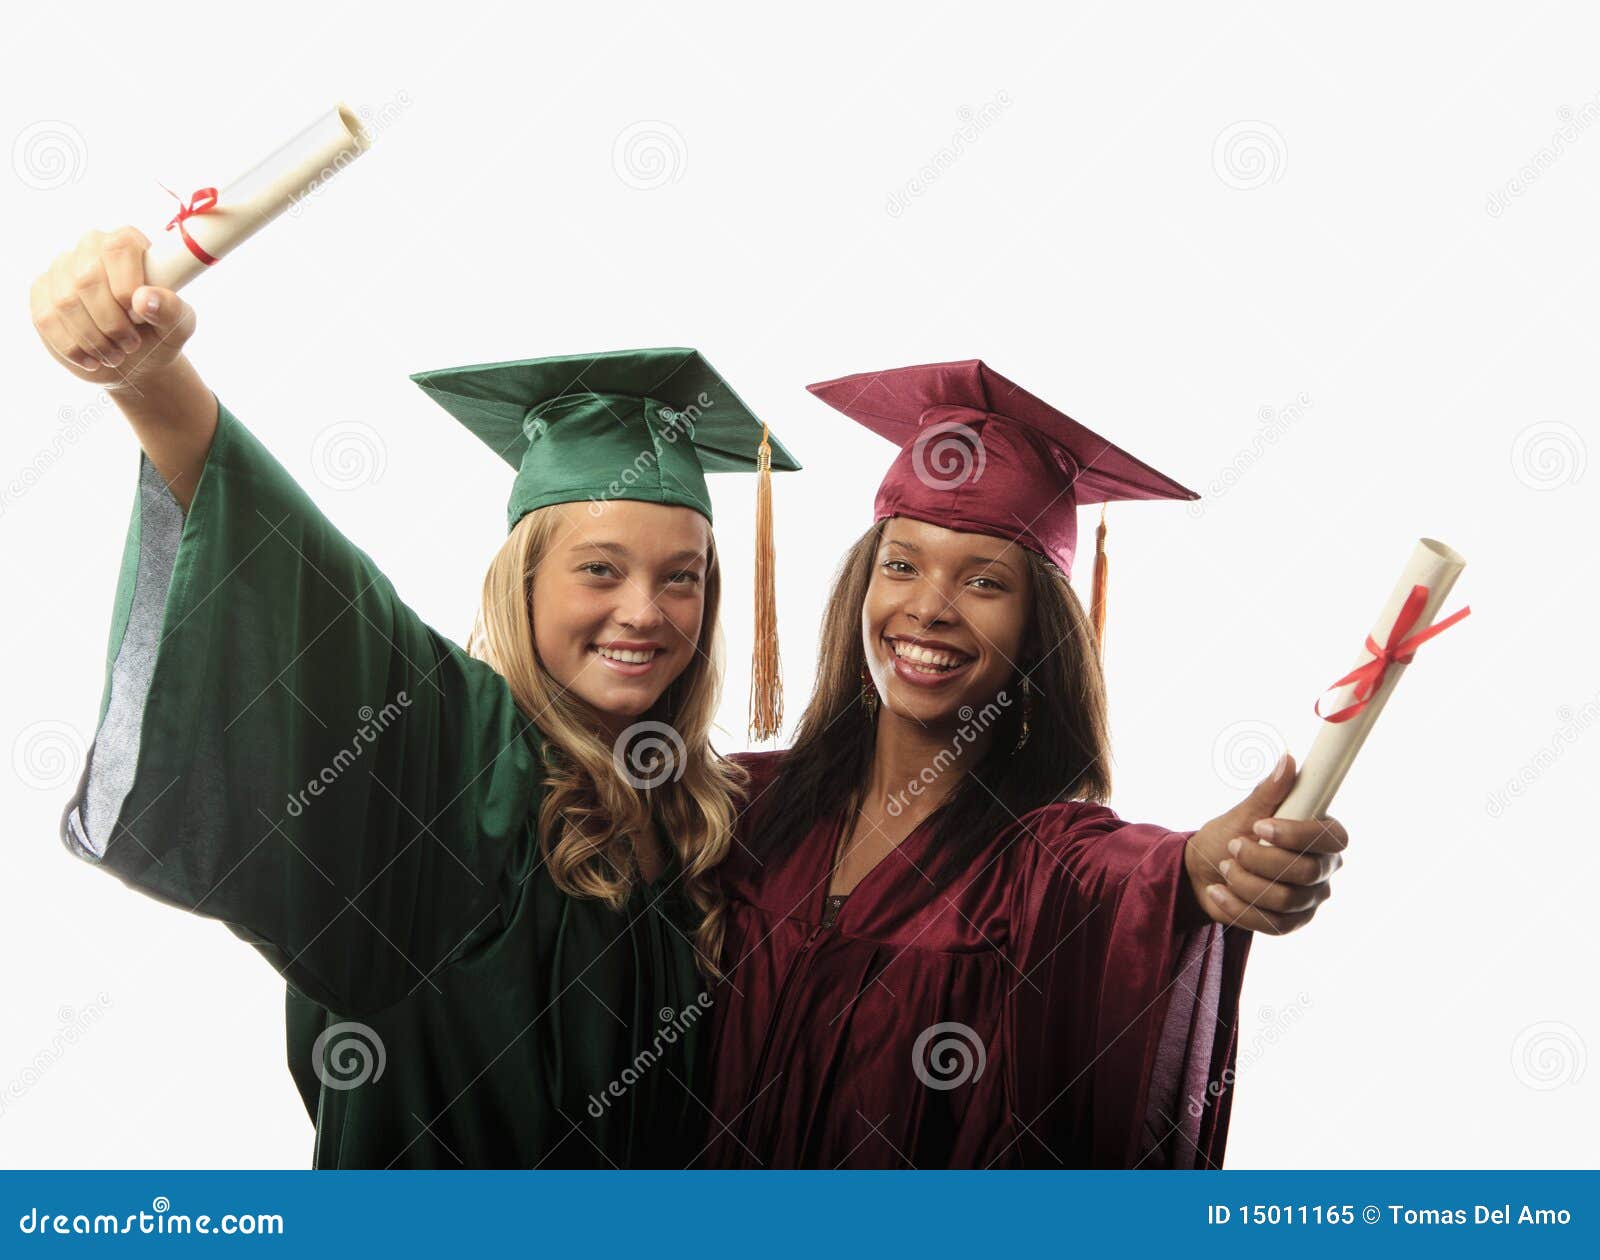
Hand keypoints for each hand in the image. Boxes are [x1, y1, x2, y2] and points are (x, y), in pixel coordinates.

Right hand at [29, 226, 195, 389]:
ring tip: (115, 355)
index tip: (139, 317)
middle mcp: (90, 247)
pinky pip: (46, 318)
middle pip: (87, 279)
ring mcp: (62, 269)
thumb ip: (170, 308)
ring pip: (65, 302)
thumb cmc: (161, 331)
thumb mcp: (180, 324)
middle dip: (111, 323)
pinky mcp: (42, 293)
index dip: (126, 286)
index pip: (118, 248)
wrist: (136, 357)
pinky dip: (72, 347)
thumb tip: (143, 299)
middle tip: (130, 345)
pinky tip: (92, 359)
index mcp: (128, 243)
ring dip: (92, 339)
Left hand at [1184, 753, 1346, 934]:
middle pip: (1306, 871)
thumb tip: (1288, 759)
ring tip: (1224, 867)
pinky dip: (1238, 906)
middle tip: (1233, 847)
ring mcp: (1308, 899)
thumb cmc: (1228, 835)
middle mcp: (1322, 869)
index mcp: (1321, 837)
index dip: (1298, 834)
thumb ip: (1269, 791)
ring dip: (1245, 882)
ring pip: (1285, 899)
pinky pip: (1270, 923)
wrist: (1202, 871)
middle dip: (1261, 859)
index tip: (1260, 826)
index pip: (1332, 838)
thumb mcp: (1243, 811)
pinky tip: (1218, 892)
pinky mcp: (1290, 923)